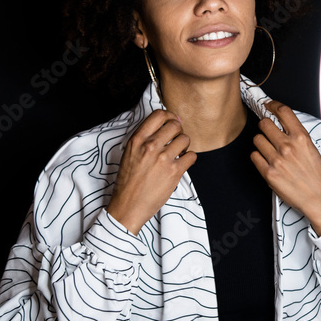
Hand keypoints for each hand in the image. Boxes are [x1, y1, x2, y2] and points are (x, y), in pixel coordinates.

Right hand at [106, 110, 196, 234]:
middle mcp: (151, 146)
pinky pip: (192, 156)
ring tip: (178, 154)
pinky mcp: (174, 172)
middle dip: (178, 131)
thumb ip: (145, 138)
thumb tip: (167, 123)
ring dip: (184, 145)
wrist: (128, 205)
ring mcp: (163, 159)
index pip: (159, 115)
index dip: (169, 116)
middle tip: (175, 140)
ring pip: (185, 139)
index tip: (172, 122)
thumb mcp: (129, 153)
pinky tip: (181, 164)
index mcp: (137, 140)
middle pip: (175, 125)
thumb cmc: (128, 181)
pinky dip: (189, 159)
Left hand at [251, 100, 320, 234]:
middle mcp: (288, 146)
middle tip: (268, 133)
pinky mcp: (269, 173)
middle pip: (264, 123)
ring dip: (261, 143)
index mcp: (302, 138)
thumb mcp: (311, 149)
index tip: (268, 106)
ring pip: (257, 139)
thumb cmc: (317, 176)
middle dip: (265, 127)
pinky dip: (258, 157)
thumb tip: (281, 124)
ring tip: (269, 151)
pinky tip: (267, 161)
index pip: (283, 111)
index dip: (272, 106)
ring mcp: (277, 160)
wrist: (320, 199)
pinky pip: (254, 156)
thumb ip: (296, 135)